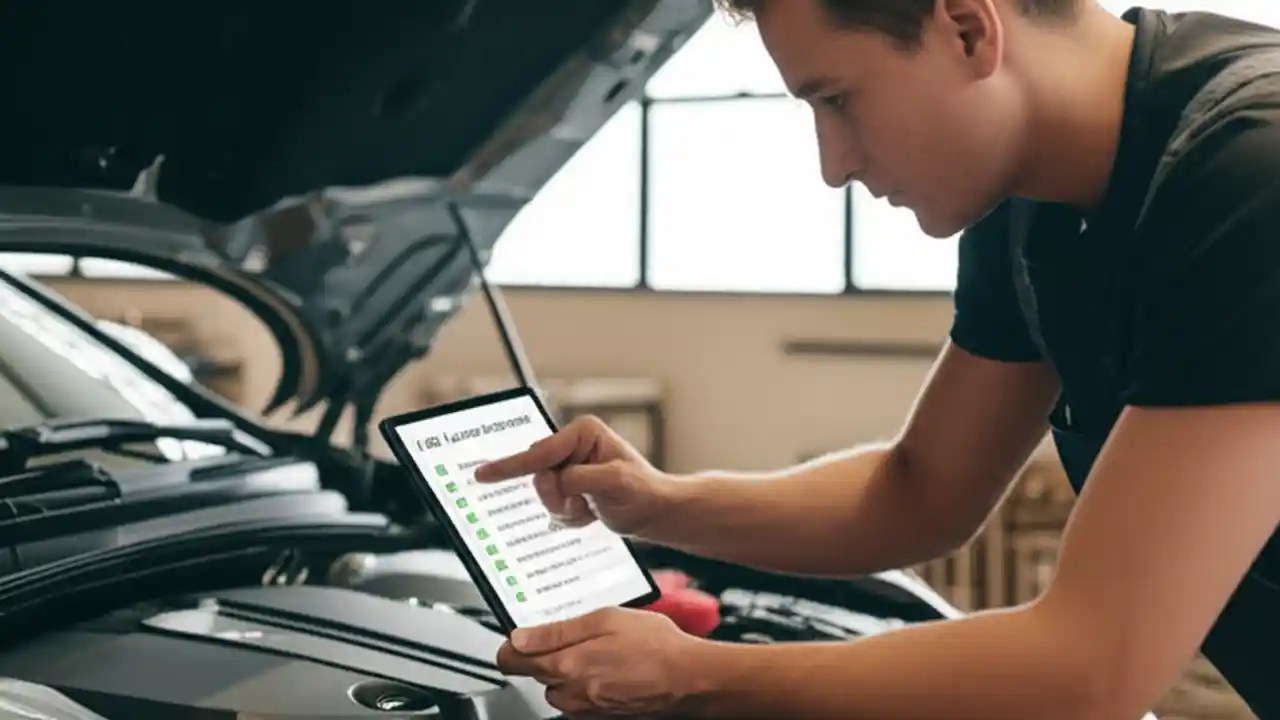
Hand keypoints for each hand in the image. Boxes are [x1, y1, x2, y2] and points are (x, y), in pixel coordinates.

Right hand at [474, 415, 673, 536]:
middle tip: (583, 504)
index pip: (539, 453)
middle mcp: (572, 446)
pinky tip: (590, 512)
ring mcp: (568, 467)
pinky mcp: (568, 487)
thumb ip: (580, 478)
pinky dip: (569, 517)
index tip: (483, 475)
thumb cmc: (644, 492)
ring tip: (591, 507)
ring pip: (543, 495)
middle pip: (537, 475)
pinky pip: (551, 507)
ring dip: (566, 509)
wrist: (654, 513)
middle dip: (558, 497)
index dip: (510, 466)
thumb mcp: (615, 482)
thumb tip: (556, 480)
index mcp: (583, 433)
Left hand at [496, 607, 705, 717]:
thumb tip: (520, 636)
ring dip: (568, 672)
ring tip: (598, 651)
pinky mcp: (602, 717)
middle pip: (537, 674)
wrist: (689, 679)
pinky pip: (580, 701)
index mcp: (566, 665)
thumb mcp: (606, 619)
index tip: (519, 636)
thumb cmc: (655, 646)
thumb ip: (559, 630)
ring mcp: (586, 709)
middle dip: (548, 655)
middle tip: (576, 634)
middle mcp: (571, 693)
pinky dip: (588, 686)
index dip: (512, 646)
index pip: (512, 661)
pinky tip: (611, 668)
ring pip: (559, 689)